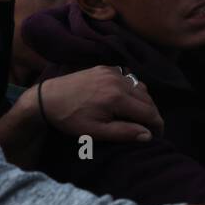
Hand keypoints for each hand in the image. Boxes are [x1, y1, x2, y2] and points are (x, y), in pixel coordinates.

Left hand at [36, 65, 164, 141]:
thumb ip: (124, 133)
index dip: (157, 125)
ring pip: (141, 88)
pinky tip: (124, 100)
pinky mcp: (106, 68)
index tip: (156, 135)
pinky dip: (132, 90)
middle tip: (147, 128)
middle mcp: (119, 81)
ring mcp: (113, 72)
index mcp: (117, 98)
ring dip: (143, 102)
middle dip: (152, 115)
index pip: (150, 112)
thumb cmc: (70, 118)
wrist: (47, 98)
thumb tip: (148, 135)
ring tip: (136, 116)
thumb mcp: (94, 131)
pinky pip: (129, 79)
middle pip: (148, 99)